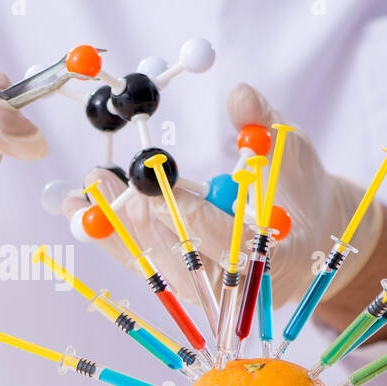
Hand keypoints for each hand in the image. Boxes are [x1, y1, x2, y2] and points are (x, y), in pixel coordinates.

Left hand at [72, 82, 382, 308]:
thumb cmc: (298, 191)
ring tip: (79, 194)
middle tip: (102, 178)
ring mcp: (203, 291)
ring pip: (152, 263)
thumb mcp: (291, 152)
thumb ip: (264, 126)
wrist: (307, 236)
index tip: (153, 182)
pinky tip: (79, 211)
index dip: (187, 211)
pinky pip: (141, 262)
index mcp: (276, 258)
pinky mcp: (180, 283)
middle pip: (176, 255)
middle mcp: (234, 285)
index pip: (222, 236)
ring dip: (112, 228)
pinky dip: (110, 237)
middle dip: (136, 216)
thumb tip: (240, 95)